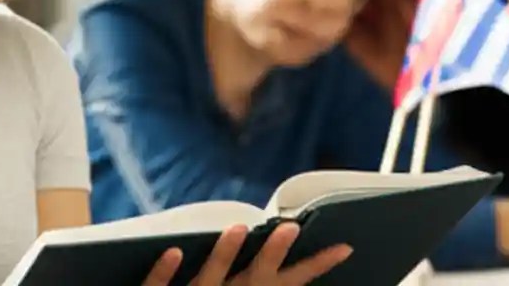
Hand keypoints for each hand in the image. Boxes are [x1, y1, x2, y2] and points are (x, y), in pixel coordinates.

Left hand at [140, 223, 351, 285]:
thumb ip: (260, 278)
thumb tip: (280, 267)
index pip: (288, 281)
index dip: (316, 266)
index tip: (343, 247)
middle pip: (254, 277)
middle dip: (273, 254)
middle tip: (292, 228)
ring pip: (209, 277)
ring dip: (224, 254)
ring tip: (237, 228)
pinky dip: (165, 271)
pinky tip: (174, 251)